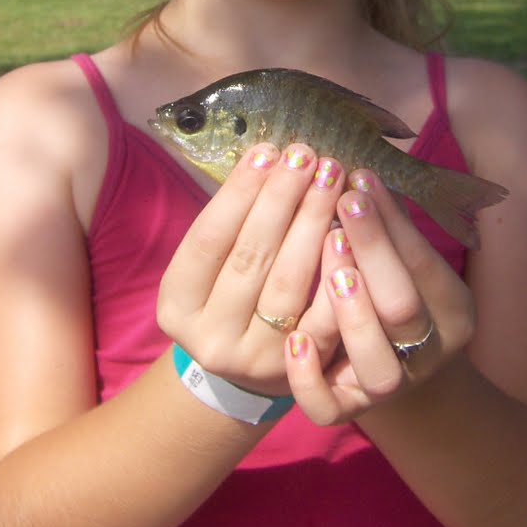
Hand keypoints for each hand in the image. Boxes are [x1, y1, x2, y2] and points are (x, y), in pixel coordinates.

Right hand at [156, 143, 348, 397]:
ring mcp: (254, 360)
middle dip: (281, 199)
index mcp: (177, 307)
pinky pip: (323, 318)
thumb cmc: (230, 297)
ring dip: (312, 223)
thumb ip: (232, 225)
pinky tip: (350, 233)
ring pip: (288, 283)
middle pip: (249, 257)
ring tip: (330, 179)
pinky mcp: (298, 374)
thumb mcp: (211, 269)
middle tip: (307, 155)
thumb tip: (270, 159)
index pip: (208, 239)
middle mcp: (209, 339)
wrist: (248, 372)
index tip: (267, 152)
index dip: (238, 193)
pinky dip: (337, 273)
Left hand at [283, 168, 475, 423]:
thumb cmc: (391, 290)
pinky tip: (293, 338)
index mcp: (452, 309)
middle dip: (374, 250)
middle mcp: (426, 353)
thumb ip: (389, 225)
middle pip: (404, 308)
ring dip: (350, 311)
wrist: (390, 364)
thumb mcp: (404, 260)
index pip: (425, 264)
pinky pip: (328, 409)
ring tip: (327, 259)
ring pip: (377, 367)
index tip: (360, 179)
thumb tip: (356, 167)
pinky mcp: (345, 411)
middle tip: (340, 201)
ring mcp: (385, 386)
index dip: (392, 223)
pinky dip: (309, 376)